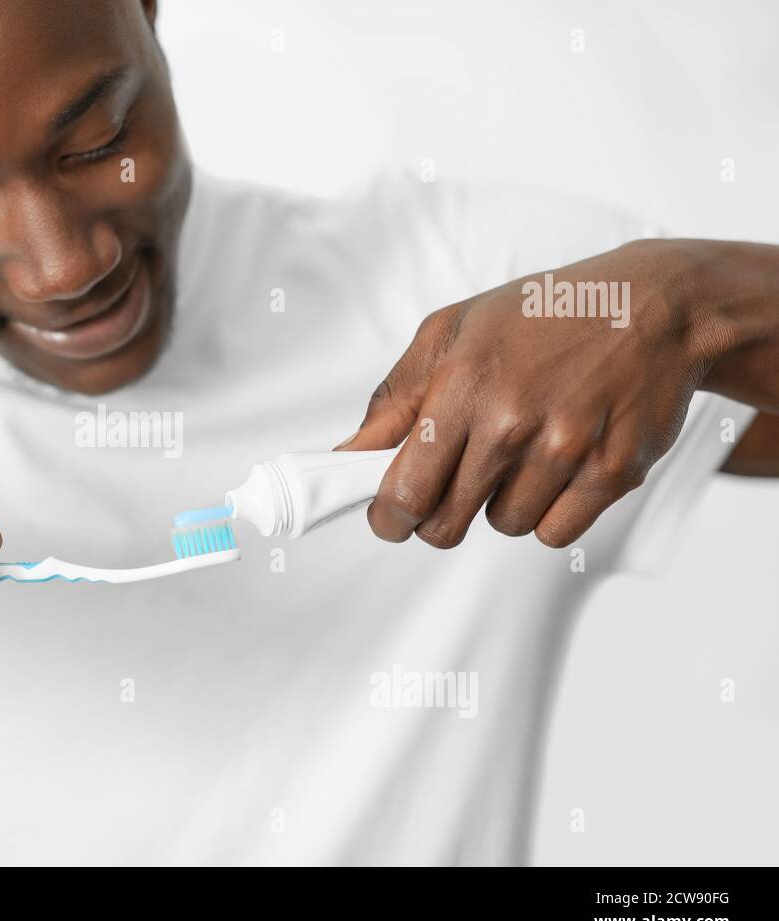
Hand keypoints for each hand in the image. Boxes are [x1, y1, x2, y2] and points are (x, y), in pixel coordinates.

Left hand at [338, 238, 729, 548]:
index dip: (389, 518)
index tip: (390, 518)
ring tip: (522, 451)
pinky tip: (558, 466)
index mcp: (462, 385)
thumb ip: (394, 400)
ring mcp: (566, 450)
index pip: (404, 491)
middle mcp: (512, 422)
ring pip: (504, 526)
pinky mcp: (614, 472)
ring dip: (501, 503)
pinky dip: (550, 511)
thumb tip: (350, 455)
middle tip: (451, 487)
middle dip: (437, 517)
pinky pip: (556, 532)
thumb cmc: (542, 315)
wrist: (653, 304)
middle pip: (446, 524)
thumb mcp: (450, 333)